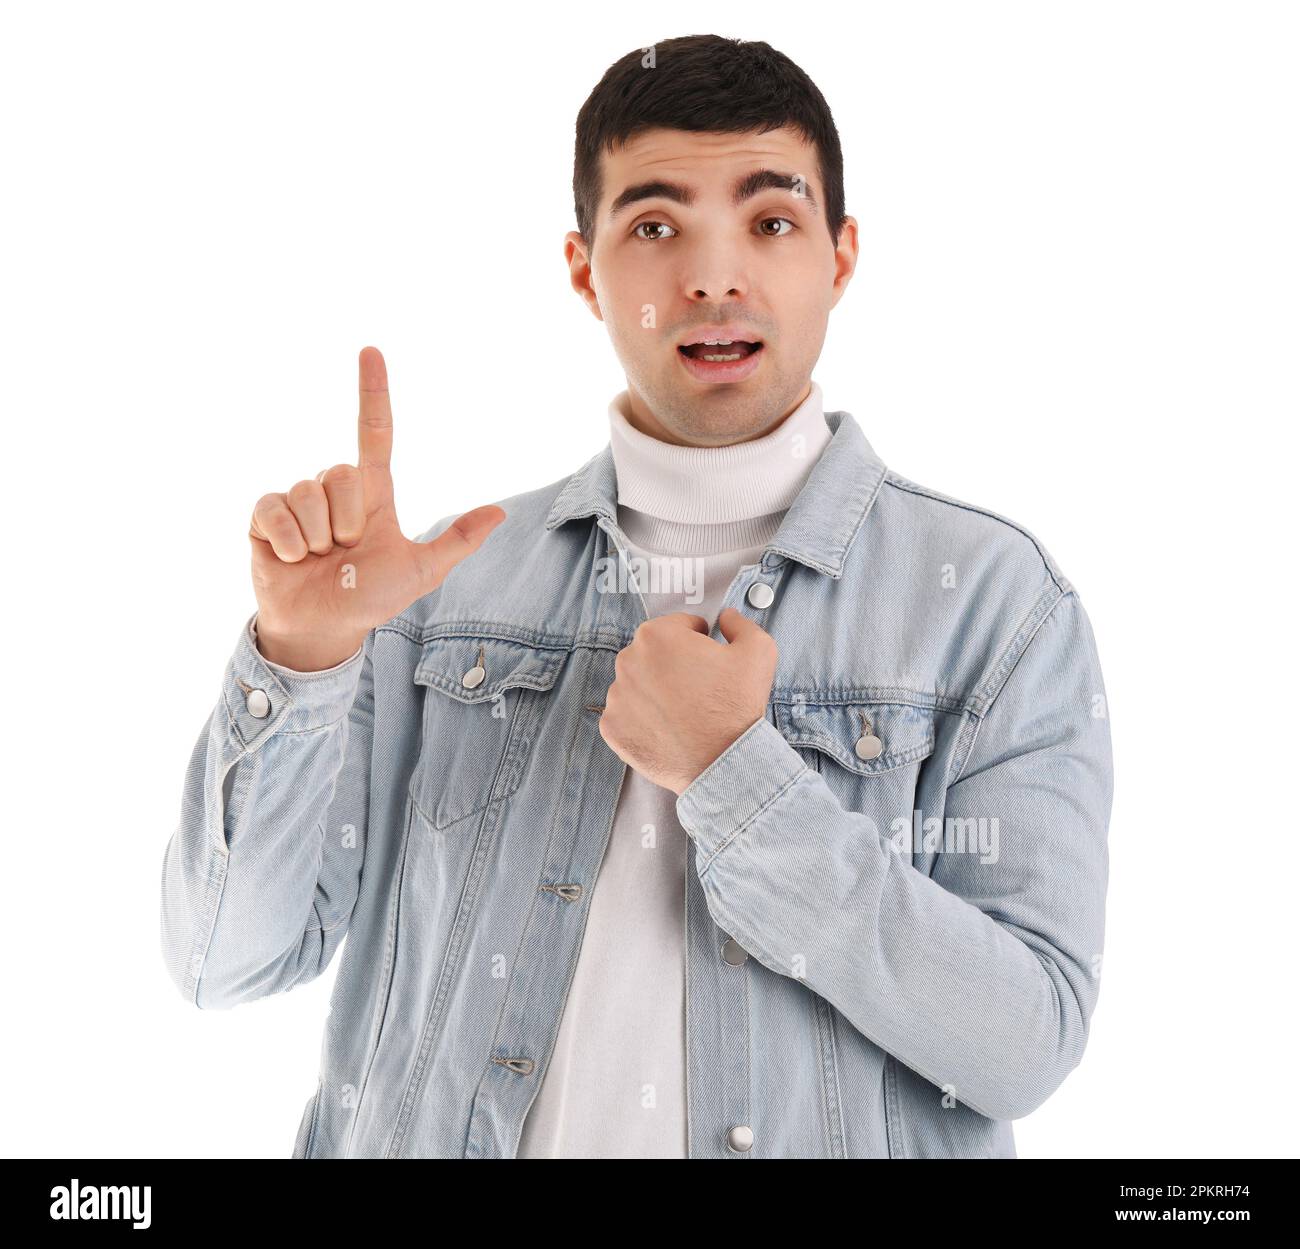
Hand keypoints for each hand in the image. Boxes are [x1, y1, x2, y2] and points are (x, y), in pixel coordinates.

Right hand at [248, 346, 505, 669]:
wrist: (325, 629)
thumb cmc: (370, 597)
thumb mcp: (421, 572)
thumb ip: (456, 542)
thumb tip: (500, 512)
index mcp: (371, 495)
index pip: (374, 433)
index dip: (373, 393)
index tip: (371, 351)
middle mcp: (333, 491)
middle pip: (341, 473)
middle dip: (347, 521)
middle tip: (345, 551)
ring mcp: (298, 502)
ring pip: (308, 493)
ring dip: (318, 537)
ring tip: (318, 558)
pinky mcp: (264, 518)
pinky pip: (274, 509)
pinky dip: (288, 541)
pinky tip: (291, 558)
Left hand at [598, 607, 778, 794]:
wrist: (722, 763)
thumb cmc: (737, 706)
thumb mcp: (758, 650)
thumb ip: (740, 623)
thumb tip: (726, 618)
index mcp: (657, 635)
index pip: (679, 627)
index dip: (700, 642)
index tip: (710, 663)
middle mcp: (628, 660)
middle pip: (654, 654)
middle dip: (674, 666)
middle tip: (699, 690)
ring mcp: (616, 696)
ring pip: (639, 685)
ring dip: (657, 692)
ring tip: (684, 712)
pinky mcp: (612, 727)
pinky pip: (627, 715)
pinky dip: (644, 720)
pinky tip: (668, 729)